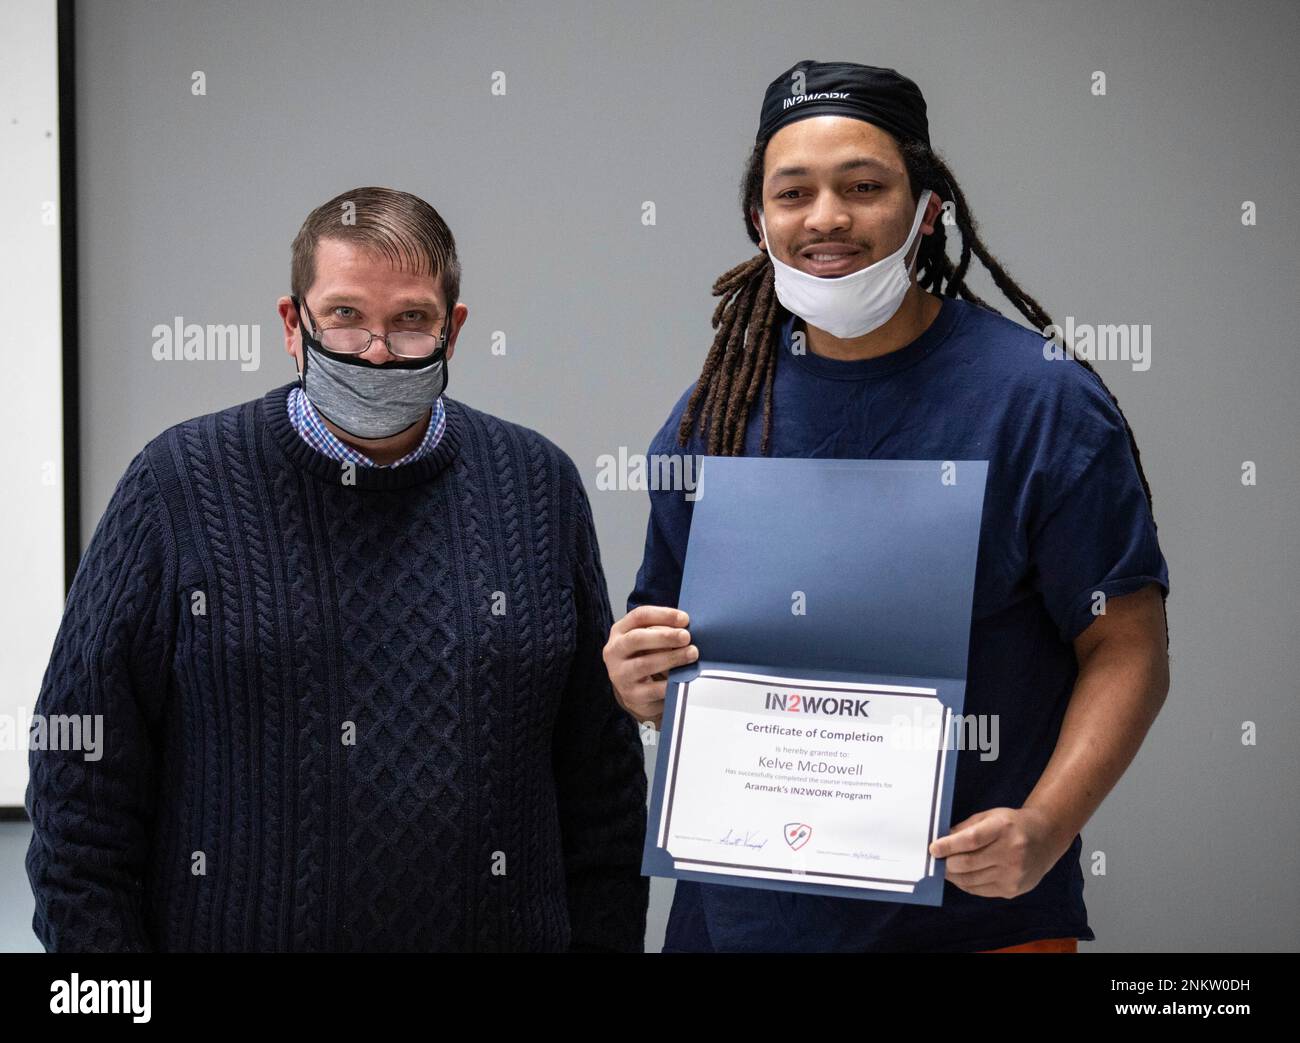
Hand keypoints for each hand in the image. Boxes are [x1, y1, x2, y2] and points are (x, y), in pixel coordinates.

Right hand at [602, 606, 697, 727]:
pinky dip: (670, 683)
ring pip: (644, 664)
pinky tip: (683, 678)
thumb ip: (663, 630)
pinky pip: (653, 689)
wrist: (637, 692)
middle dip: (665, 636)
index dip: (663, 615)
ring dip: (671, 658)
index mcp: (620, 631)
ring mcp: (620, 674)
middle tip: (686, 637)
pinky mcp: (631, 695)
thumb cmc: (647, 657)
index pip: (639, 616)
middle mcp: (614, 651)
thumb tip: (687, 627)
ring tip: (691, 654)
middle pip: (637, 638)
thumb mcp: (650, 640)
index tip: (685, 619)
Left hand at [928, 806, 1067, 898]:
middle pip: (968, 863)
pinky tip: (961, 876)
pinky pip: (980, 890)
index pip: (971, 840)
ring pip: (971, 880)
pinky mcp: (1012, 889)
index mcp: (1003, 829)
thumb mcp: (989, 817)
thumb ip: (964, 828)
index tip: (933, 849)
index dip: (949, 845)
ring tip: (946, 868)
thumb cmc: (1012, 825)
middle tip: (936, 861)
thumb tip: (940, 842)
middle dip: (947, 863)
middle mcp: (1011, 852)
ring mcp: (1014, 874)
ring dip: (953, 876)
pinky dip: (965, 884)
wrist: (1046, 838)